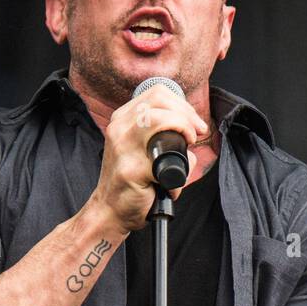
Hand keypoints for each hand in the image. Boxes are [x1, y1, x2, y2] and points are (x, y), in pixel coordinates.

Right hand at [91, 85, 208, 234]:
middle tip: (196, 133)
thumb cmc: (129, 183)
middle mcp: (119, 128)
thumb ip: (160, 136)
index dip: (182, 104)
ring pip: (159, 118)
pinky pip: (165, 161)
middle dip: (187, 114)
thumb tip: (190, 140)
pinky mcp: (131, 169)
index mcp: (122, 120)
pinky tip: (172, 182)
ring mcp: (123, 147)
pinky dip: (178, 172)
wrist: (109, 212)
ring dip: (183, 128)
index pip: (157, 93)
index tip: (194, 123)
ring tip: (188, 145)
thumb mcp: (139, 149)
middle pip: (160, 99)